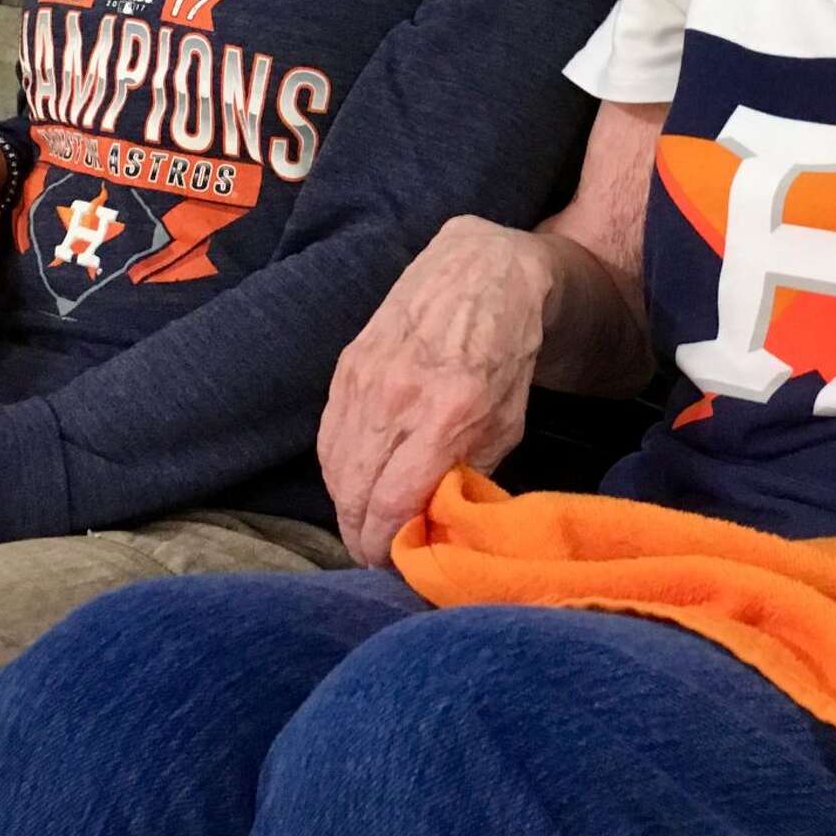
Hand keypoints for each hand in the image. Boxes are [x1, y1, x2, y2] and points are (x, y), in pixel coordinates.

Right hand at [318, 216, 553, 566]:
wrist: (481, 271)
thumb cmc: (506, 352)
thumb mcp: (508, 422)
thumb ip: (470, 472)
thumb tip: (436, 524)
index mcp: (447, 413)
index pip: (394, 502)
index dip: (387, 545)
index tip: (394, 564)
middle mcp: (397, 397)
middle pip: (356, 492)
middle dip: (361, 535)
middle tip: (374, 556)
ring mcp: (366, 378)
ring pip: (335, 468)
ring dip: (345, 506)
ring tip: (362, 527)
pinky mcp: (346, 365)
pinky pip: (328, 436)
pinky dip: (336, 469)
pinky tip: (351, 484)